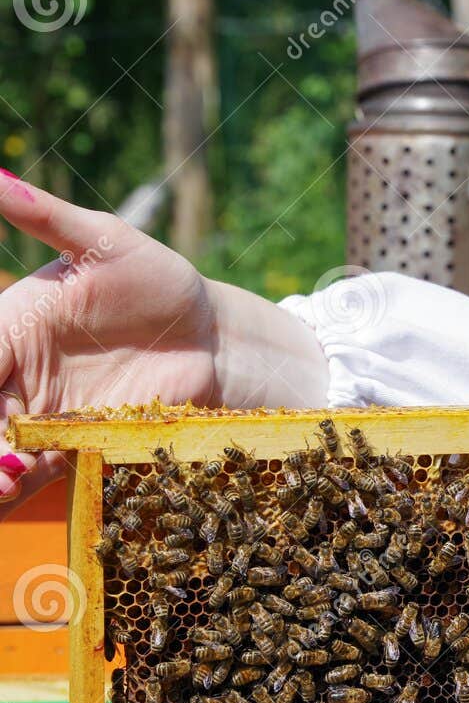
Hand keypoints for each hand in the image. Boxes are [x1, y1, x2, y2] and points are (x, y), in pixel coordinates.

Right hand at [0, 173, 328, 517]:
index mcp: (6, 327)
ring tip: (3, 480)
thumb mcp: (105, 240)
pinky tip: (17, 485)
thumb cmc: (156, 278)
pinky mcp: (81, 444)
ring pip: (0, 448)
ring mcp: (46, 415)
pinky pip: (40, 470)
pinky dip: (22, 482)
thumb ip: (48, 217)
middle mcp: (16, 376)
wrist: (212, 336)